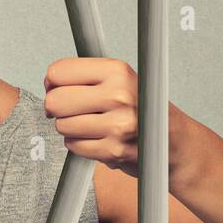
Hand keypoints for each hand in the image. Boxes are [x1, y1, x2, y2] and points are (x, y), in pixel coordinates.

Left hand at [43, 57, 140, 175]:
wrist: (173, 140)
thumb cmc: (140, 107)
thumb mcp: (119, 78)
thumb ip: (84, 74)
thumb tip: (49, 80)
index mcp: (117, 71)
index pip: (59, 72)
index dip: (52, 82)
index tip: (59, 87)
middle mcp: (119, 95)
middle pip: (55, 100)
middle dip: (57, 107)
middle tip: (71, 108)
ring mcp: (117, 125)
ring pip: (61, 125)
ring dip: (70, 127)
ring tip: (91, 123)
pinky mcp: (113, 151)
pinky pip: (73, 145)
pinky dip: (80, 143)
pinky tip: (97, 137)